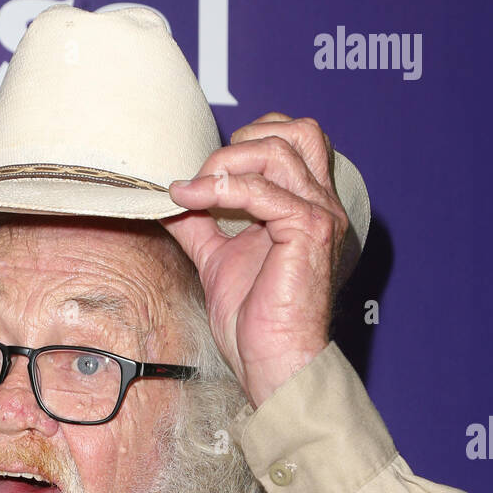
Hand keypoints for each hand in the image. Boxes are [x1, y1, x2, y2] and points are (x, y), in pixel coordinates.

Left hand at [162, 113, 348, 407]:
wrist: (273, 362)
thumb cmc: (256, 323)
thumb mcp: (218, 260)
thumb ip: (201, 225)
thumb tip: (172, 199)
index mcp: (306, 207)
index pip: (292, 140)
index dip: (246, 142)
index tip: (203, 174)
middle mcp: (321, 205)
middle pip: (295, 130)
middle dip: (241, 141)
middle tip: (203, 175)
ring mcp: (320, 215)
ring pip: (276, 150)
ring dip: (223, 163)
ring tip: (191, 191)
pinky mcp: (309, 229)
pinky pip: (261, 190)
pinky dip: (219, 188)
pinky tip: (188, 200)